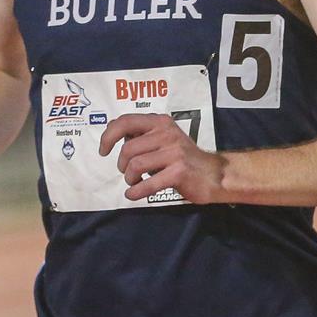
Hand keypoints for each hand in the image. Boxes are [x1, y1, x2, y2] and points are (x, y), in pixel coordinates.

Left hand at [99, 114, 224, 203]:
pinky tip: (133, 194)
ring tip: (135, 182)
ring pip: (135, 165)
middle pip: (128, 149)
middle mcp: (167, 133)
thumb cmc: (184, 158)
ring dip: (130, 178)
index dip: (108, 136)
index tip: (103, 150)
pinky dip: (136, 192)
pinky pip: (148, 183)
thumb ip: (143, 135)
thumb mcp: (164, 138)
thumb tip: (114, 135)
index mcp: (160, 122)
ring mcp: (174, 152)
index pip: (125, 121)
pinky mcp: (179, 171)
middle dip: (122, 165)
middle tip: (127, 173)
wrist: (213, 174)